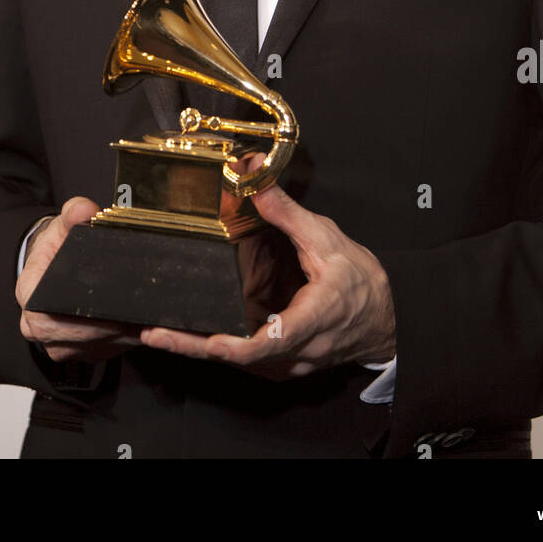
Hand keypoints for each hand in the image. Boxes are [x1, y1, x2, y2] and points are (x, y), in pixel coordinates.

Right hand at [16, 196, 143, 362]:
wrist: (50, 268)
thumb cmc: (55, 249)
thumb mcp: (62, 226)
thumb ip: (74, 214)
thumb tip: (83, 208)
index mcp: (32, 300)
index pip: (61, 314)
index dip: (92, 312)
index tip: (120, 300)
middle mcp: (42, 332)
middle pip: (87, 334)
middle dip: (117, 322)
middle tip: (146, 305)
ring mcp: (62, 347)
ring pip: (102, 346)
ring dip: (127, 332)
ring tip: (148, 311)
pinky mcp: (82, 355)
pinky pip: (109, 350)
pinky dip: (128, 337)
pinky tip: (143, 320)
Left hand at [140, 164, 396, 378]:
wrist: (390, 319)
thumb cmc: (363, 281)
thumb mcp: (327, 238)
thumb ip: (286, 212)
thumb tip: (253, 178)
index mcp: (310, 321)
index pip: (268, 343)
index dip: (234, 345)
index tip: (205, 339)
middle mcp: (296, 352)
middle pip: (239, 358)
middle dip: (193, 347)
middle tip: (153, 334)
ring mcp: (290, 363)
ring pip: (239, 364)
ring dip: (200, 350)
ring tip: (160, 334)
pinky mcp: (285, 363)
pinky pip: (248, 361)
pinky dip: (218, 349)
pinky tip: (193, 335)